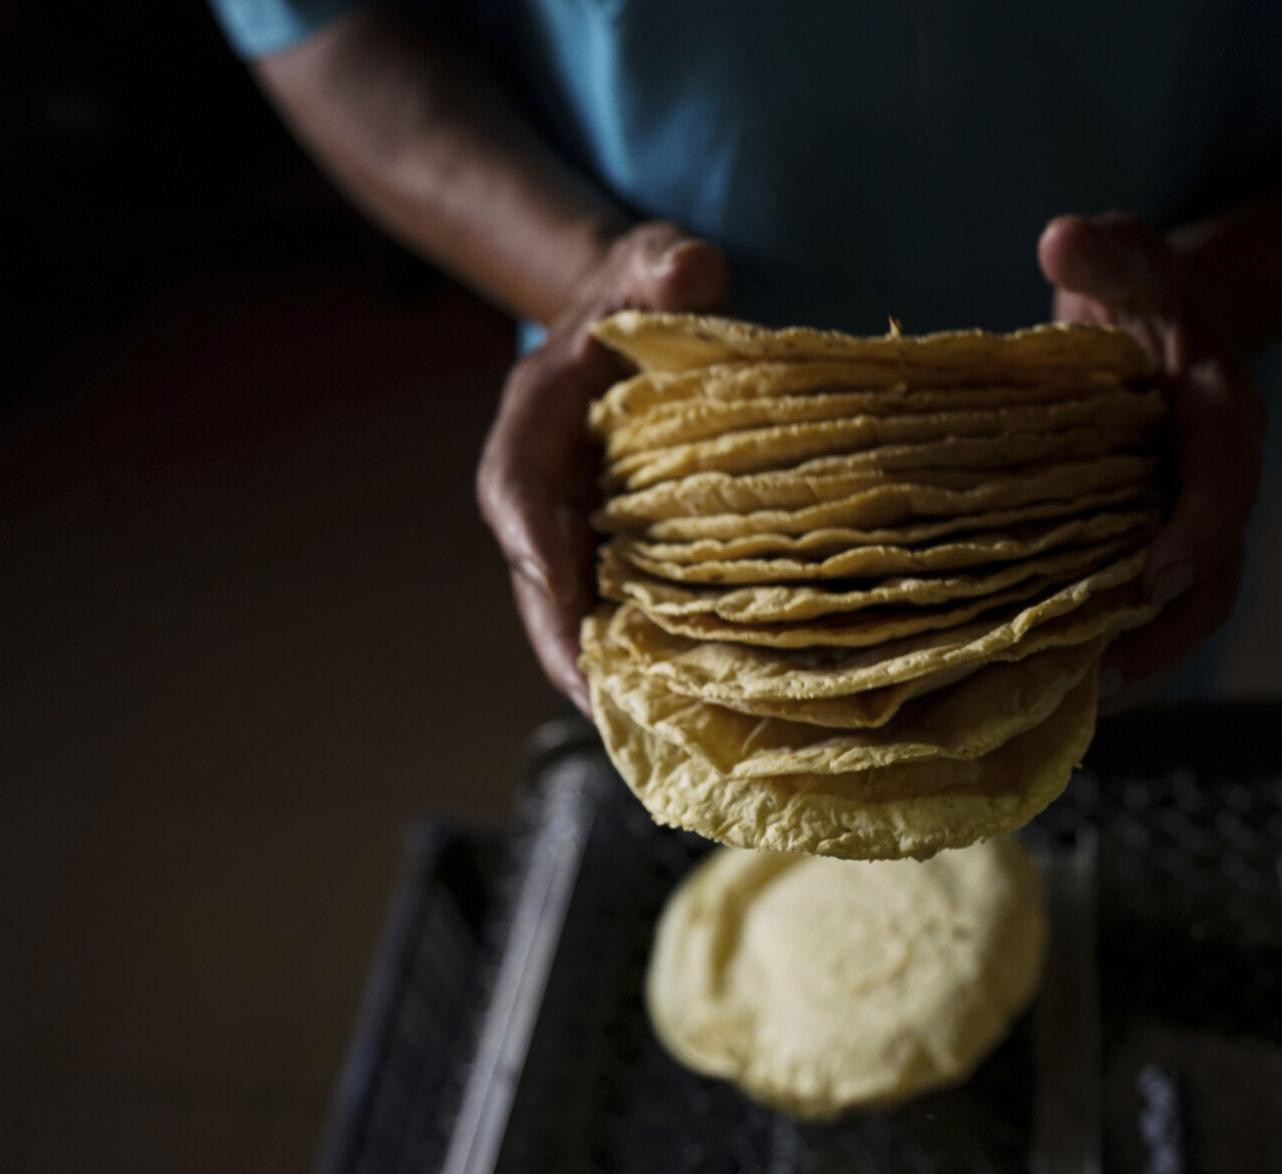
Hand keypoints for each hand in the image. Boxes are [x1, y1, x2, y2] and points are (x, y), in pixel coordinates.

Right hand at [477, 222, 729, 713]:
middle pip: (539, 580)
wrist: (635, 310)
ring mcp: (577, 523)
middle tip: (605, 711)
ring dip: (605, 669)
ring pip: (576, 610)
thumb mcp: (648, 262)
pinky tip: (689, 695)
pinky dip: (646, 652)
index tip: (560, 599)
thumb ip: (663, 264)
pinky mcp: (616, 544)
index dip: (534, 546)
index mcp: (534, 420)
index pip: (515, 490)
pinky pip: (621, 606)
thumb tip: (693, 269)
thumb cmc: (637, 287)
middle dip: (566, 649)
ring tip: (652, 729)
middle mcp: (545, 487)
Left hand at [1038, 212, 1265, 701]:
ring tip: (1080, 698)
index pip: (1222, 478)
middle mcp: (1216, 474)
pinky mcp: (1156, 537)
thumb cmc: (1137, 288)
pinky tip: (1065, 680)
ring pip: (1187, 603)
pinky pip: (1150, 603)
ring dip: (1142, 655)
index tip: (1152, 573)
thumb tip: (1059, 240)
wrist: (1166, 314)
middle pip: (1213, 569)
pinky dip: (1118, 643)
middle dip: (1166, 627)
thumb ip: (1104, 250)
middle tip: (1104, 675)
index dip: (1196, 529)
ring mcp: (1189, 514)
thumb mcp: (1126, 253)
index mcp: (1218, 410)